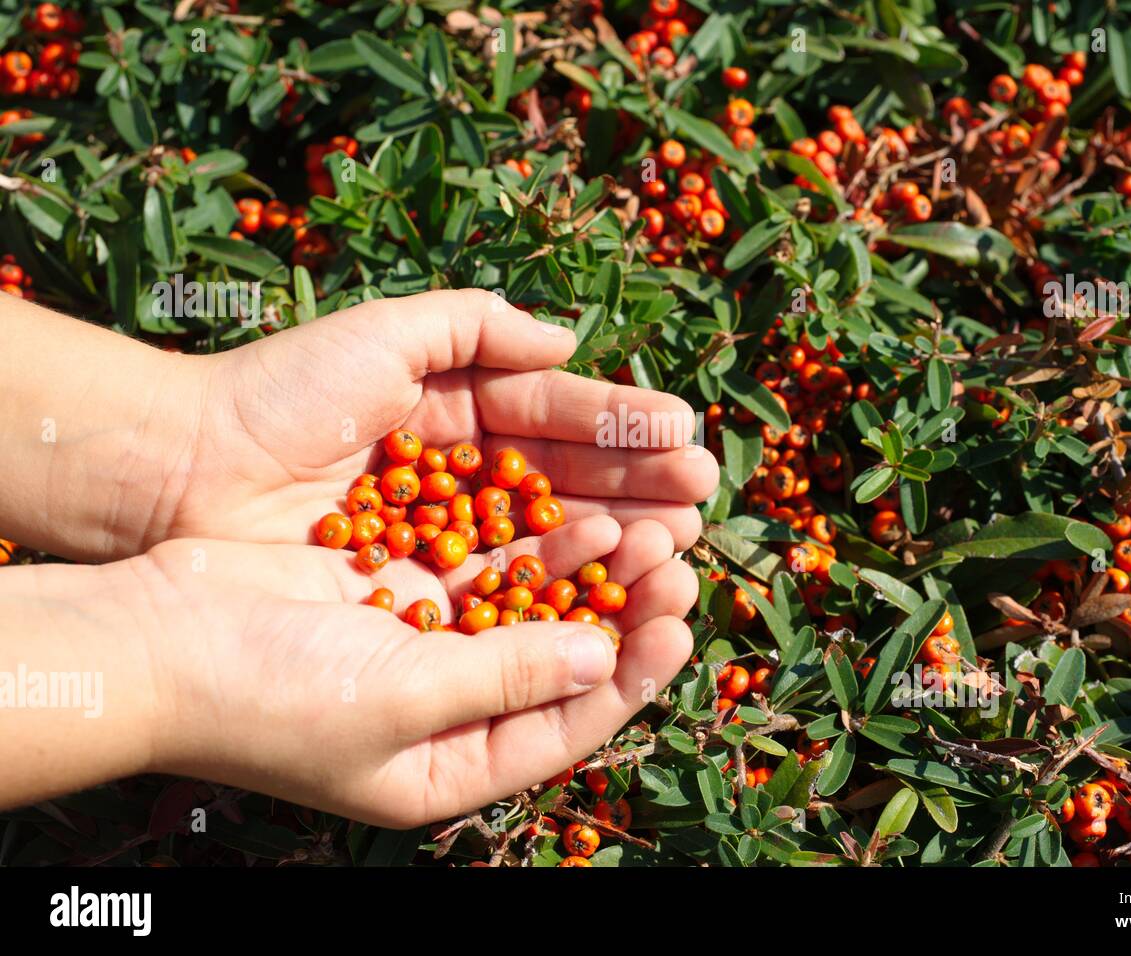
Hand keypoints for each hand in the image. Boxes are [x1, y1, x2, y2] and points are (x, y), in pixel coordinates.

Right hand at [137, 516, 694, 826]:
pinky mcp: (400, 590)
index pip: (566, 726)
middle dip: (621, 613)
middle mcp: (446, 711)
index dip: (631, 680)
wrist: (154, 637)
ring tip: (643, 526)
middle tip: (678, 559)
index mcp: (449, 766)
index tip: (680, 627)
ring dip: (584, 569)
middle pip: (560, 662)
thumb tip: (605, 661)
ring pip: (530, 609)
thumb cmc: (267, 695)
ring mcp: (425, 648)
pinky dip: (528, 546)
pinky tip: (573, 511)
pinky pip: (484, 569)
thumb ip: (508, 676)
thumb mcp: (403, 699)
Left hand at [170, 289, 716, 552]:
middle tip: (702, 492)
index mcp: (456, 407)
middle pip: (567, 479)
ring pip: (548, 537)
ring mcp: (444, 539)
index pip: (558, 414)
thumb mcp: (380, 333)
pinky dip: (559, 587)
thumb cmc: (277, 394)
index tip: (684, 433)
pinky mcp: (420, 596)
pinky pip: (502, 590)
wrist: (181, 472)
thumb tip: (567, 340)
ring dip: (618, 536)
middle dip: (638, 484)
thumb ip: (474, 324)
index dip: (622, 424)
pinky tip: (613, 583)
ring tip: (679, 537)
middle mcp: (461, 476)